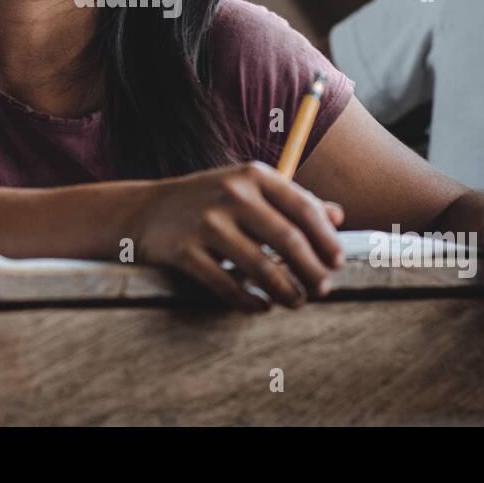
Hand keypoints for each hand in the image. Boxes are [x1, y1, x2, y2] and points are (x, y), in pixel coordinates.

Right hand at [129, 161, 345, 311]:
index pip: (303, 208)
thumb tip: (338, 216)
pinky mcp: (184, 250)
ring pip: (260, 267)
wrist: (145, 211)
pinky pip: (226, 285)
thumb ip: (292, 200)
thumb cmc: (208, 201)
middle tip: (322, 289)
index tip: (337, 263)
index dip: (325, 240)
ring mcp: (206, 222)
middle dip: (311, 270)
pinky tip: (261, 307)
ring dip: (286, 290)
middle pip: (287, 239)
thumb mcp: (248, 189)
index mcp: (252, 175)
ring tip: (297, 301)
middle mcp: (231, 193)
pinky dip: (249, 301)